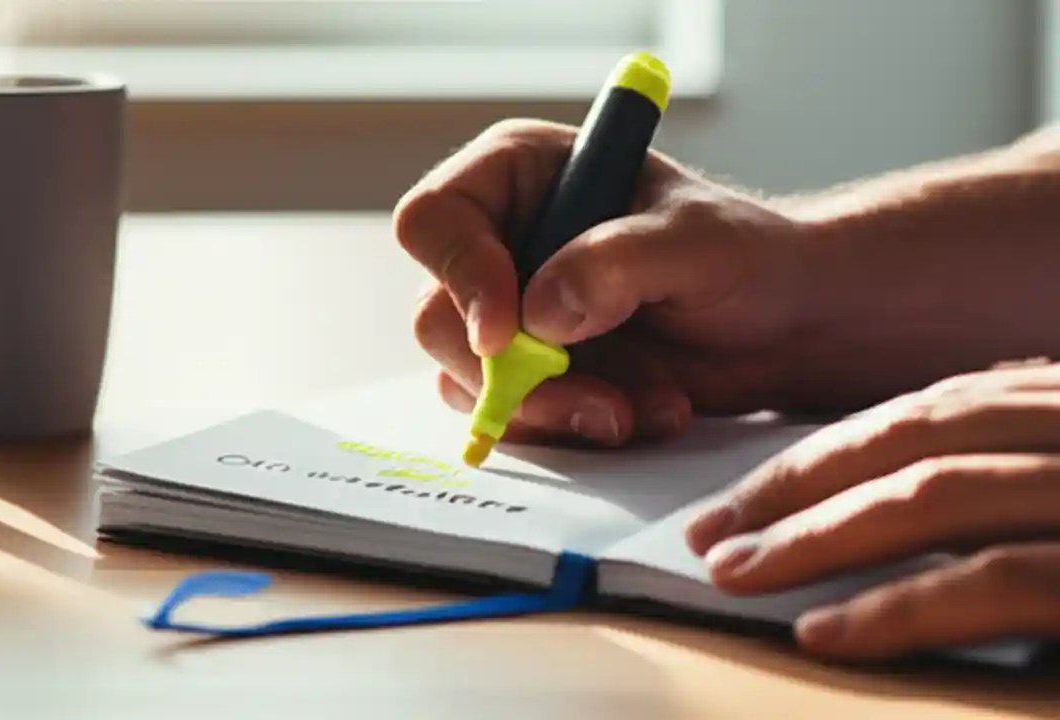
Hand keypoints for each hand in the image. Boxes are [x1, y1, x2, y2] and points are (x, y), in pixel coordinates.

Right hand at [393, 119, 816, 445]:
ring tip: (642, 407)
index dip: (458, 276)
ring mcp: (510, 316)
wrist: (788, 325)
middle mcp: (499, 244)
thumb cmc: (748, 256)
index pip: (435, 220)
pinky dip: (576, 428)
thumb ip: (617, 262)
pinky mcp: (532, 375)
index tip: (508, 335)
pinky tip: (647, 412)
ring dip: (554, 409)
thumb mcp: (697, 241)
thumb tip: (538, 314)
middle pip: (436, 317)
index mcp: (519, 176)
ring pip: (469, 381)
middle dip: (513, 375)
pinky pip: (515, 419)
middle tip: (597, 401)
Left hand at [686, 362, 1059, 660]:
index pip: (928, 416)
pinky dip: (900, 606)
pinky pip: (996, 581)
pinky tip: (822, 633)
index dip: (822, 456)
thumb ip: (1011, 474)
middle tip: (709, 535)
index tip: (743, 499)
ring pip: (930, 497)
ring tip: (735, 575)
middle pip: (910, 442)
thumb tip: (905, 494)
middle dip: (796, 488)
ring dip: (817, 538)